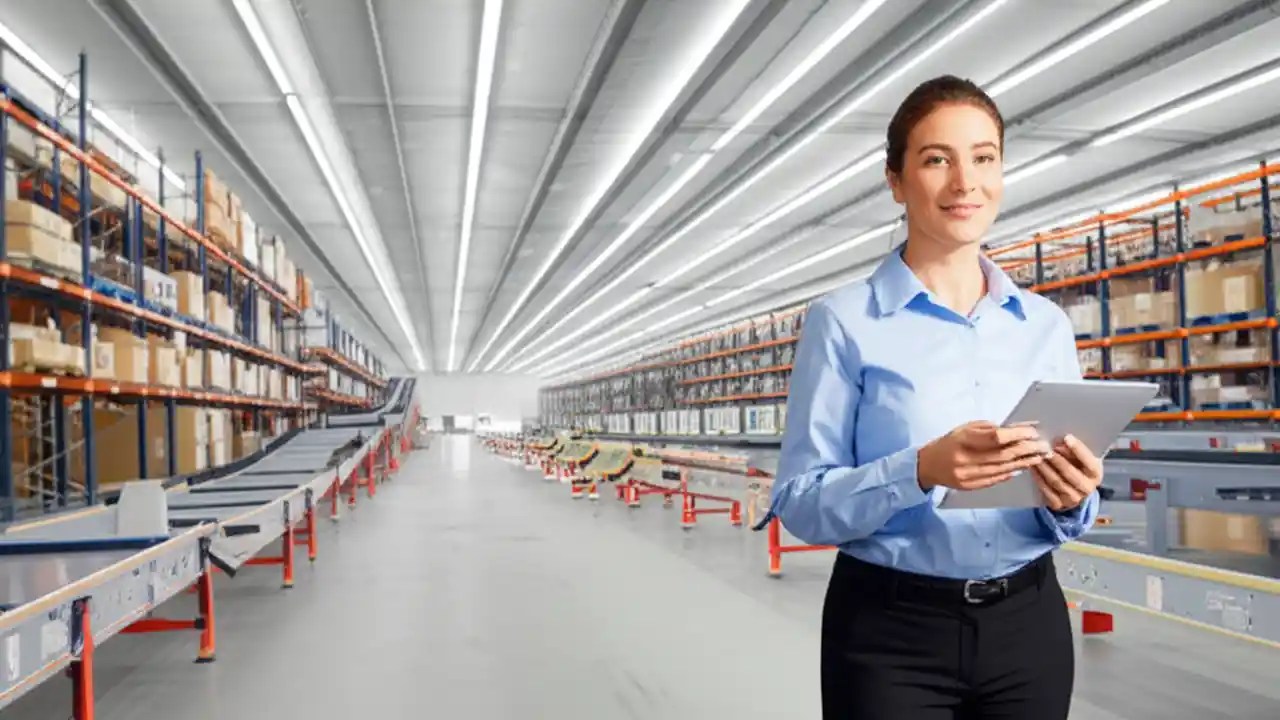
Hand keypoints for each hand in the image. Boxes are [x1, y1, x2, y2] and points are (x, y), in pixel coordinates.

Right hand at [918, 421, 1051, 491]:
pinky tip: (1023, 467)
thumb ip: (992, 428)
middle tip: (1043, 446)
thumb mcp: (966, 428)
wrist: (928, 465)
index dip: (1017, 434)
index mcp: (963, 440)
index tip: (1032, 432)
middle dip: (1026, 449)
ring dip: (1024, 462)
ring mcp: (967, 475)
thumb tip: (1020, 427)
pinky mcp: (970, 486)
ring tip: (1039, 457)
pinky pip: (996, 479)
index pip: (996, 437)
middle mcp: (965, 459)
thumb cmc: (949, 442)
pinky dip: (1012, 472)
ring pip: (1003, 469)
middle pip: (1003, 455)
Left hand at [1031, 434, 1102, 510]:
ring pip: (1057, 482)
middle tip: (1046, 448)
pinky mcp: (1058, 505)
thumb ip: (1074, 450)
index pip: (1089, 462)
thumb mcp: (1081, 458)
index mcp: (1096, 474)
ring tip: (1036, 456)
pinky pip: (1046, 491)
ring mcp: (1073, 499)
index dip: (1079, 450)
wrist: (1073, 489)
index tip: (1066, 437)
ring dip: (1045, 468)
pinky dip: (1038, 478)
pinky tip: (1032, 467)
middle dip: (1057, 460)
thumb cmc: (1077, 466)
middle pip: (1071, 473)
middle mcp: (1087, 488)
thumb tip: (1060, 439)